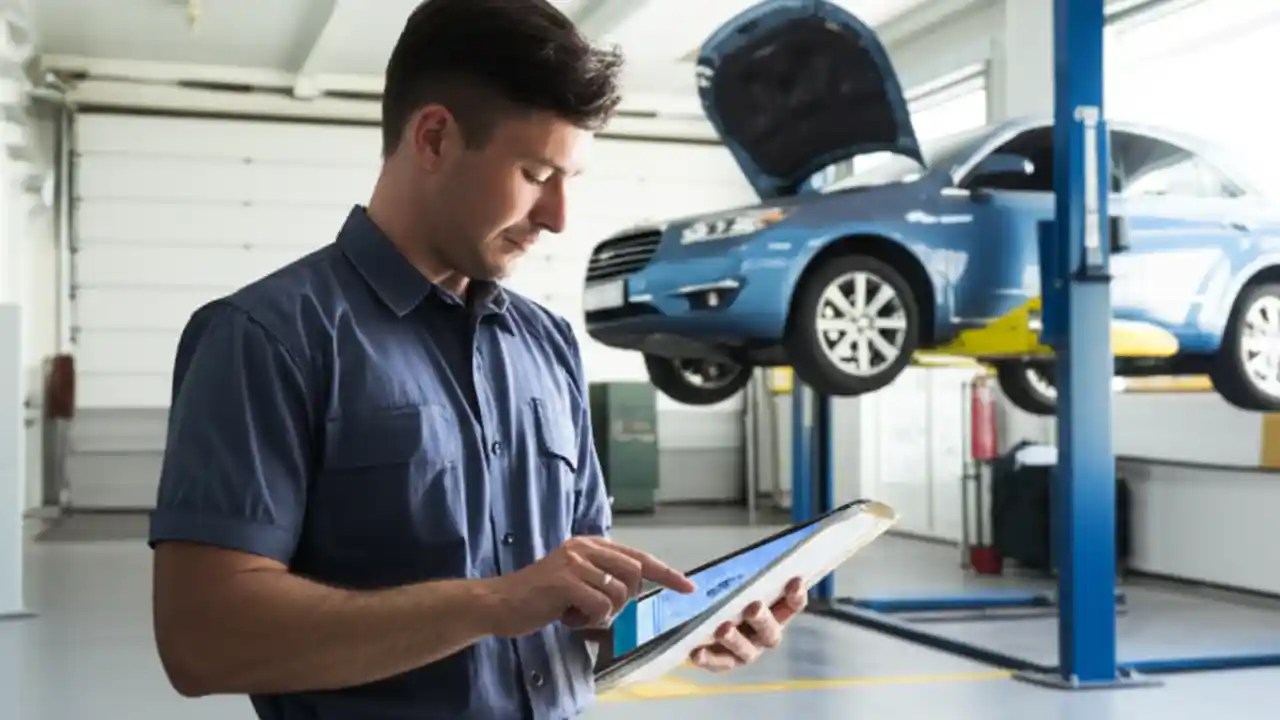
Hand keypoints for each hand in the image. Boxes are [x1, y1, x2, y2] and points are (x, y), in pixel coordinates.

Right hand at [485, 536, 694, 638]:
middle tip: (594, 610)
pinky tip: (566, 617)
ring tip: (575, 613)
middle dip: (624, 601)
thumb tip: (635, 589)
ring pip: (620, 593)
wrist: (500, 603)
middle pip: (635, 574)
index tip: (688, 587)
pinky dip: (588, 620)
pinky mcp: (565, 580)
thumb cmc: (540, 598)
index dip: (667, 573)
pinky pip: (600, 606)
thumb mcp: (576, 580)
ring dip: (602, 614)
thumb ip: (603, 577)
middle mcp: (585, 547)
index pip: (639, 557)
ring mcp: (575, 562)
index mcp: (591, 545)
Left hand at [687, 576, 806, 672]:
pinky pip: (717, 663)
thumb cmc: (723, 589)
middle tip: (754, 607)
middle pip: (771, 632)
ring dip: (736, 640)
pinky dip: (708, 658)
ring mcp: (746, 650)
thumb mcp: (728, 577)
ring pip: (747, 651)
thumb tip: (699, 579)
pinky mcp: (723, 661)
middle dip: (763, 620)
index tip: (794, 580)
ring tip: (723, 629)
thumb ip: (730, 573)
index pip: (793, 604)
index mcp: (774, 610)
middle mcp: (764, 634)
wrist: (697, 612)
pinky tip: (696, 652)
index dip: (796, 594)